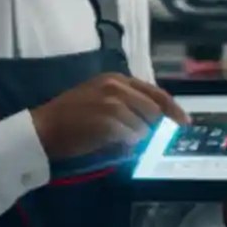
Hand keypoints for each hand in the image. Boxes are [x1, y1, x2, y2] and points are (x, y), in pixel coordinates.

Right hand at [31, 74, 188, 160]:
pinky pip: (131, 136)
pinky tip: (118, 147)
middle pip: (154, 109)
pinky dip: (129, 144)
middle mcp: (116, 86)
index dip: (173, 109)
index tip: (183, 123)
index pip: (156, 92)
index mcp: (116, 79)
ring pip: (144, 124)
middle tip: (157, 143)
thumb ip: (127, 106)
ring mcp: (112, 101)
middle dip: (158, 128)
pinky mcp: (108, 119)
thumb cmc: (70, 118)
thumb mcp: (99, 101)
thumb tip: (153, 124)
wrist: (43, 129)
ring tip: (125, 144)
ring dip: (140, 139)